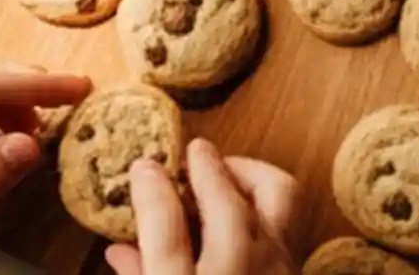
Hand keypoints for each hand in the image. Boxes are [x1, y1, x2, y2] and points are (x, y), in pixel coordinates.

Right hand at [105, 139, 297, 274]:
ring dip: (250, 176)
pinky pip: (291, 224)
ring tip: (226, 177)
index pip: (165, 227)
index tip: (144, 165)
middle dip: (211, 168)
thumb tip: (119, 249)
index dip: (152, 190)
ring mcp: (278, 270)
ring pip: (278, 201)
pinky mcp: (299, 269)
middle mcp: (238, 272)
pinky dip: (269, 205)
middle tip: (195, 155)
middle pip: (231, 201)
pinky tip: (248, 211)